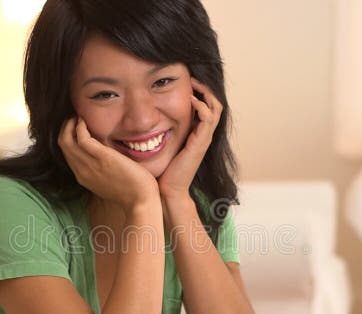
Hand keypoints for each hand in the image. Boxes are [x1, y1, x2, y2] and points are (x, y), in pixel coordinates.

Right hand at [59, 117, 158, 210]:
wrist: (140, 201)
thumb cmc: (131, 192)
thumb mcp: (109, 181)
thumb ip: (101, 169)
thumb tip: (103, 154)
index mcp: (83, 177)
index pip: (67, 154)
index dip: (67, 138)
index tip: (74, 127)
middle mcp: (82, 172)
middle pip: (63, 146)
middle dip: (65, 128)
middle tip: (73, 118)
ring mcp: (90, 165)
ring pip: (67, 141)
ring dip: (70, 125)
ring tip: (77, 117)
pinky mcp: (102, 158)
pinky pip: (82, 138)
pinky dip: (80, 127)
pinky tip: (84, 121)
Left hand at [157, 78, 222, 200]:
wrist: (168, 189)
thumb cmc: (163, 169)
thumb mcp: (163, 143)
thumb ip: (160, 130)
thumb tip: (145, 116)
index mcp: (197, 133)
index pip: (206, 105)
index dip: (200, 91)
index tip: (186, 80)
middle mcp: (204, 134)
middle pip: (215, 103)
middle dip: (205, 88)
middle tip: (192, 77)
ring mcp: (204, 138)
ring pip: (215, 107)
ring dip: (205, 93)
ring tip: (193, 83)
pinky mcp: (201, 143)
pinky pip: (208, 119)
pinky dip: (201, 106)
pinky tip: (190, 100)